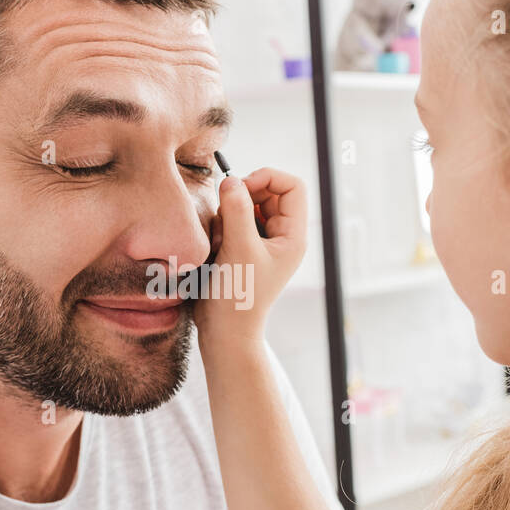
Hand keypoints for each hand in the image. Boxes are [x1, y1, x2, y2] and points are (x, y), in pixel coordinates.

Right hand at [195, 167, 306, 347]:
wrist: (224, 331)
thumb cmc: (238, 295)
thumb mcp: (239, 248)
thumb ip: (236, 210)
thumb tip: (230, 179)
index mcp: (292, 236)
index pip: (292, 186)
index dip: (268, 177)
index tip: (240, 187)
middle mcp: (281, 237)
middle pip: (268, 193)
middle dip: (243, 197)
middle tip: (225, 213)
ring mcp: (262, 243)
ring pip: (247, 206)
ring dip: (228, 215)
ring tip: (221, 240)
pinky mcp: (243, 249)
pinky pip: (233, 222)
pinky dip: (221, 227)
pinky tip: (216, 247)